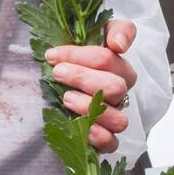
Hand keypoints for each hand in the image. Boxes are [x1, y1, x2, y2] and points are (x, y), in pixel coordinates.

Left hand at [45, 19, 136, 152]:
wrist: (59, 85)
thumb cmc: (75, 63)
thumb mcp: (90, 37)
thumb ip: (114, 30)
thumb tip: (120, 44)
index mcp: (118, 67)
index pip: (109, 57)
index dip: (80, 55)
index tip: (53, 55)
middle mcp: (119, 93)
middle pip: (115, 86)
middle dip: (83, 77)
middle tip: (58, 73)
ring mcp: (114, 117)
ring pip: (118, 118)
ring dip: (90, 107)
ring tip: (67, 99)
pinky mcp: (106, 140)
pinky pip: (113, 143)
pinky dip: (99, 137)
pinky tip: (82, 128)